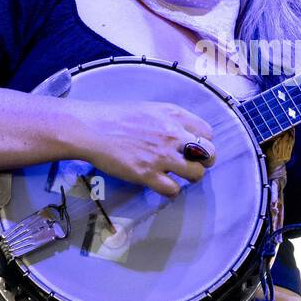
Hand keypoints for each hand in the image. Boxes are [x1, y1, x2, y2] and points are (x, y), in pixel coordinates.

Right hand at [72, 100, 215, 198]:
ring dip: (190, 177)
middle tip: (191, 164)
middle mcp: (173, 134)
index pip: (208, 132)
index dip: (204, 142)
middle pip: (209, 154)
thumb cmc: (116, 116)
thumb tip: (184, 134)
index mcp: (174, 115)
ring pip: (196, 174)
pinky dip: (171, 191)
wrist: (91, 128)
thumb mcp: (150, 109)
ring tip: (178, 176)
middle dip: (204, 161)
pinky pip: (173, 190)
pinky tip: (162, 185)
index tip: (194, 147)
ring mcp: (161, 156)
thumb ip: (171, 120)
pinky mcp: (147, 174)